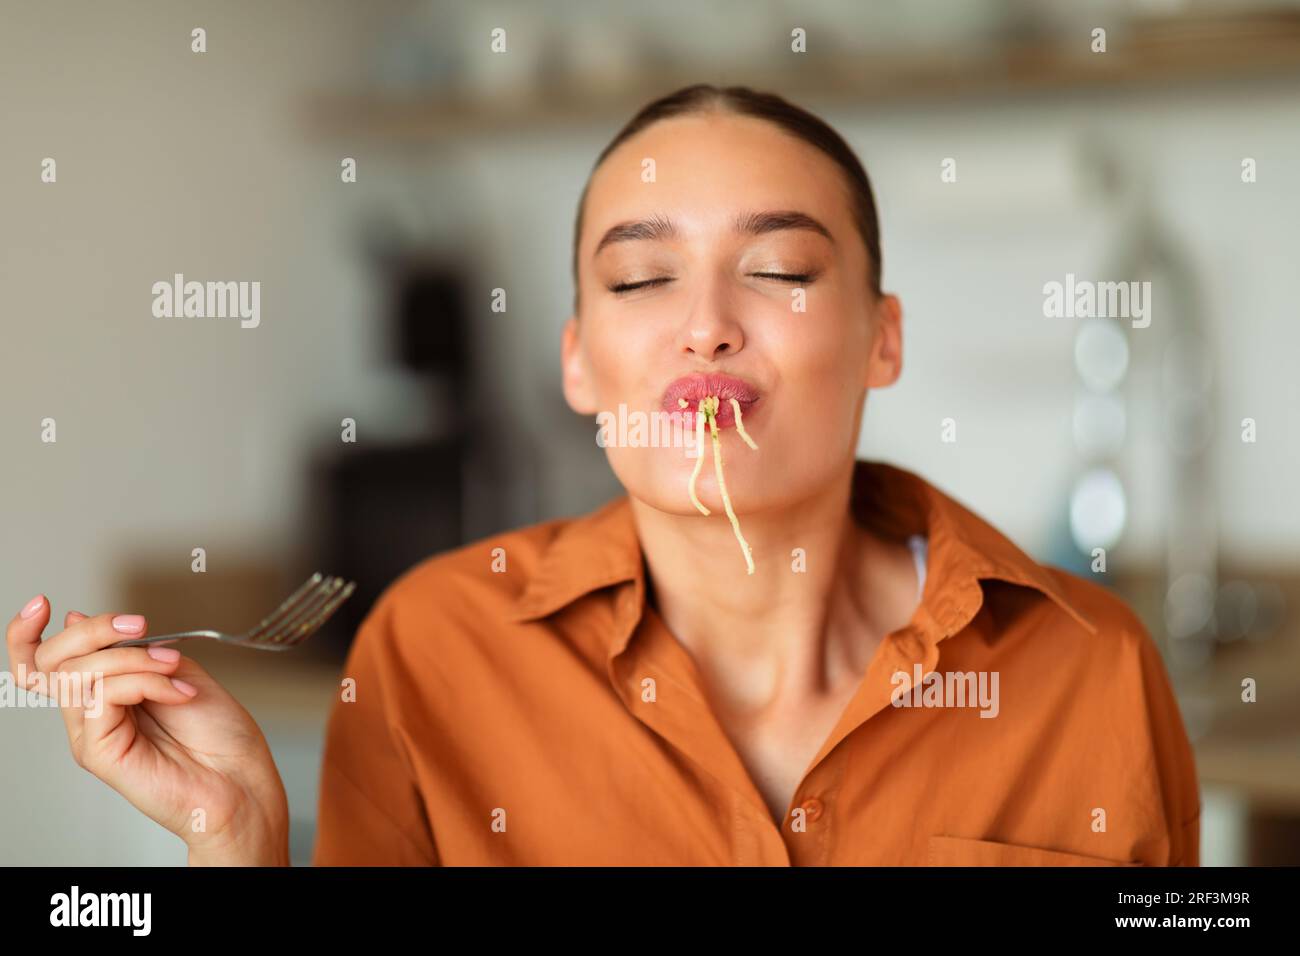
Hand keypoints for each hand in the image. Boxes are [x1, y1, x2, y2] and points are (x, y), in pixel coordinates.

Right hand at [7, 595, 289, 864]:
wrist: (242, 780)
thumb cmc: (220, 737)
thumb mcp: (179, 671)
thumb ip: (136, 648)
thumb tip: (85, 619)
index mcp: (107, 693)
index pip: (44, 663)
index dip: (26, 632)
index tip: (45, 602)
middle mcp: (92, 714)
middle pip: (50, 661)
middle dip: (93, 629)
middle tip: (138, 624)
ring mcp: (91, 734)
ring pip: (79, 672)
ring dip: (134, 657)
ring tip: (173, 669)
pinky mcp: (98, 752)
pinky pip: (103, 695)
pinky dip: (145, 681)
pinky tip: (176, 693)